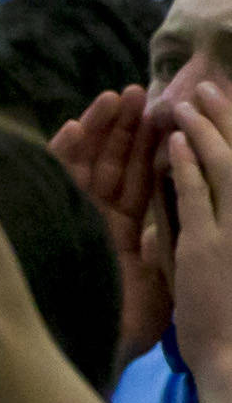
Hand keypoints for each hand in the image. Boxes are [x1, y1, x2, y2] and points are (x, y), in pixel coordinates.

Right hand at [56, 89, 174, 371]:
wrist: (100, 346)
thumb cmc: (136, 321)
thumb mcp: (167, 272)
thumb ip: (169, 241)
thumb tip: (173, 215)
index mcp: (133, 228)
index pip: (144, 177)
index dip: (153, 145)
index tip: (168, 114)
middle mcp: (104, 222)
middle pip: (116, 165)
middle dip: (127, 129)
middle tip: (139, 94)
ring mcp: (77, 222)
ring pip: (88, 168)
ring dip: (100, 133)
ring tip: (115, 98)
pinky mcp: (56, 224)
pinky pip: (57, 186)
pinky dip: (63, 157)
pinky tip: (72, 129)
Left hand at [164, 90, 231, 386]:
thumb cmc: (223, 316)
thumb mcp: (208, 265)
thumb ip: (194, 233)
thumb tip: (176, 206)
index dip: (231, 132)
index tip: (220, 104)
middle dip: (222, 117)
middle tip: (208, 86)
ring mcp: (231, 229)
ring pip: (221, 166)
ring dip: (203, 130)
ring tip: (188, 102)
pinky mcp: (208, 246)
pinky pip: (195, 197)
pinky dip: (186, 166)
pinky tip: (175, 142)